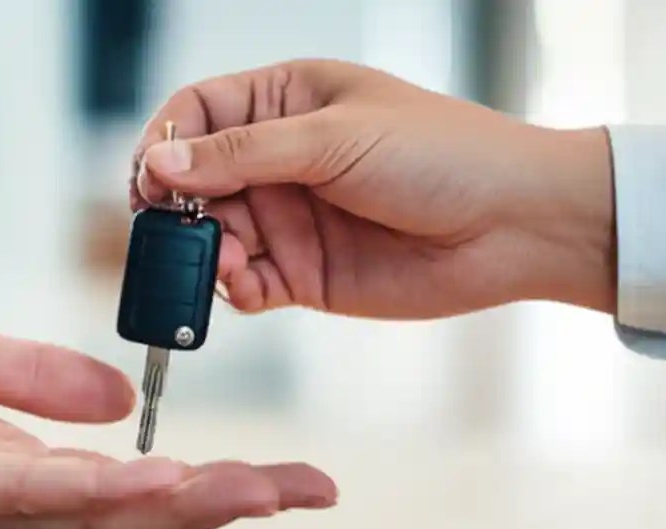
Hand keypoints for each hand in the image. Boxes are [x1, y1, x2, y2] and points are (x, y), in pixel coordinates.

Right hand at [132, 59, 616, 318]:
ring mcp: (290, 218)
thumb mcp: (334, 138)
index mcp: (287, 102)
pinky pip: (244, 283)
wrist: (515, 226)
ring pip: (213, 236)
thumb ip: (242, 153)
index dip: (166, 142)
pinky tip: (245, 287)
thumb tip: (160, 162)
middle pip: (195, 181)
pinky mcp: (303, 274)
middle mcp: (280, 159)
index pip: (198, 112)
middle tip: (173, 232)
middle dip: (177, 208)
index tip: (150, 178)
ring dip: (204, 253)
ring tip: (226, 262)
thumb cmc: (443, 154)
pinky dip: (232, 290)